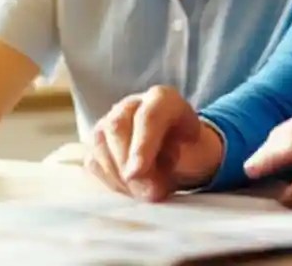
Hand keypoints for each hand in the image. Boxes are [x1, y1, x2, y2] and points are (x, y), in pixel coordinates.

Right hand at [85, 86, 223, 201]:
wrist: (179, 151)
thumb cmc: (188, 150)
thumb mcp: (197, 151)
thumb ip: (174, 159)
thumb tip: (136, 173)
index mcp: (162, 99)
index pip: (148, 116)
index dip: (142, 145)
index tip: (138, 172)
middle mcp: (132, 105)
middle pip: (117, 128)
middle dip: (129, 166)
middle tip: (150, 193)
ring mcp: (110, 121)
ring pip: (101, 147)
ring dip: (121, 179)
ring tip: (146, 192)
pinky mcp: (97, 143)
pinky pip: (94, 162)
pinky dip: (112, 181)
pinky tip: (132, 188)